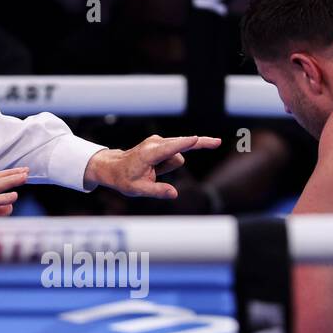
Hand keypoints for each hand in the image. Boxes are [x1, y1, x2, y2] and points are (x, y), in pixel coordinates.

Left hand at [82, 134, 222, 198]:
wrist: (113, 167)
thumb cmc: (124, 179)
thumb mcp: (138, 190)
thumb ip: (157, 191)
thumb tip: (174, 194)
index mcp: (149, 154)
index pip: (171, 148)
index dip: (185, 144)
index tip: (196, 139)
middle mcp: (155, 143)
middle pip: (183, 145)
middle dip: (200, 145)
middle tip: (219, 142)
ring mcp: (158, 141)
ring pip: (176, 157)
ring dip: (168, 168)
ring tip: (150, 173)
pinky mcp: (161, 143)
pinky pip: (174, 154)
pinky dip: (168, 164)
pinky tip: (153, 169)